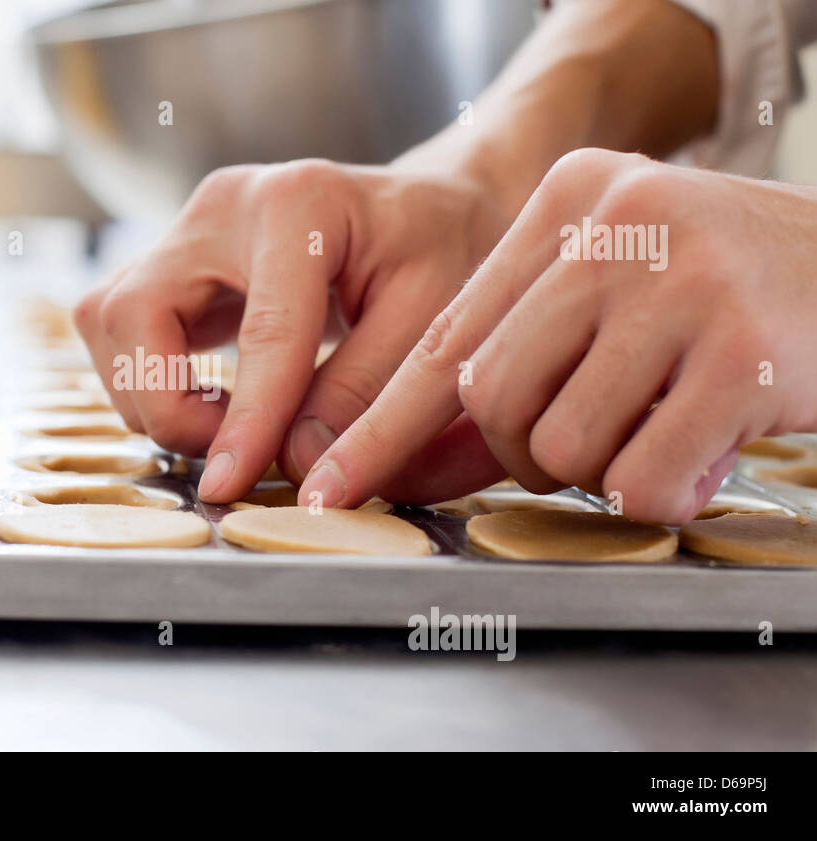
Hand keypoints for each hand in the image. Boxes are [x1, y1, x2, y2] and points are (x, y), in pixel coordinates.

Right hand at [74, 155, 509, 501]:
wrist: (425, 206)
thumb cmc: (443, 252)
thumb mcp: (433, 320)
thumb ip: (363, 393)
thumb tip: (293, 465)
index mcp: (300, 203)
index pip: (262, 331)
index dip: (245, 421)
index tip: (231, 486)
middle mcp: (224, 204)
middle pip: (134, 313)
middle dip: (163, 403)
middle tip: (228, 453)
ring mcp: (188, 227)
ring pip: (109, 323)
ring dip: (151, 396)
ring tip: (229, 428)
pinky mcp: (171, 260)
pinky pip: (121, 329)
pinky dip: (152, 381)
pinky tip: (214, 404)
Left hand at [300, 148, 816, 523]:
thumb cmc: (720, 292)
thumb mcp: (612, 274)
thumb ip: (522, 339)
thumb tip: (411, 447)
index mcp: (568, 201)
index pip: (444, 334)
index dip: (380, 424)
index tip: (330, 484)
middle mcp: (618, 227)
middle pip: (490, 395)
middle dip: (519, 452)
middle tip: (579, 444)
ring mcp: (685, 284)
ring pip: (562, 444)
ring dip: (600, 468)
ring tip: (662, 426)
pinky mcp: (746, 353)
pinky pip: (643, 478)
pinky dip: (663, 491)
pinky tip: (706, 447)